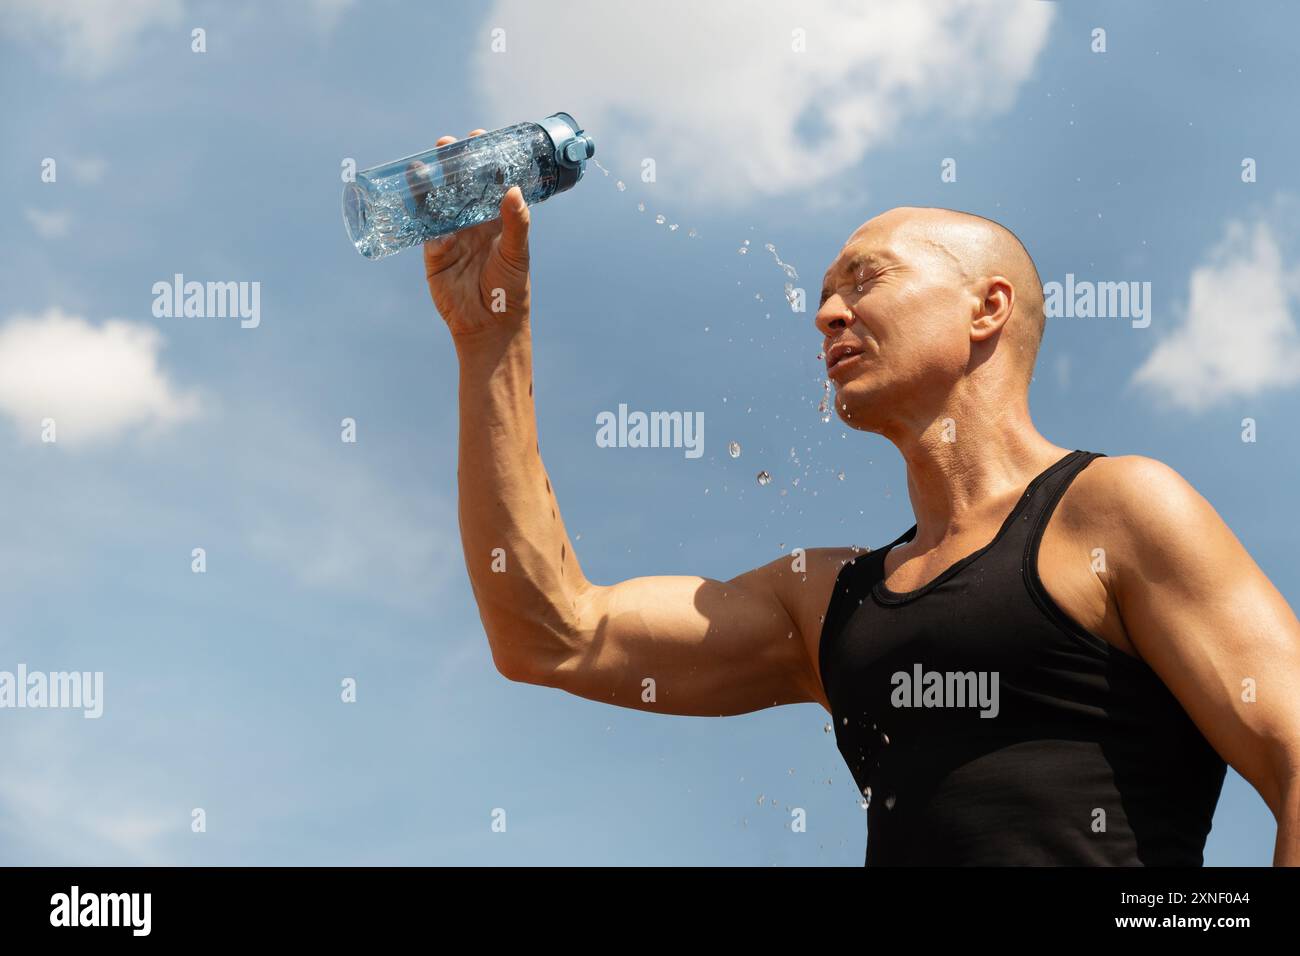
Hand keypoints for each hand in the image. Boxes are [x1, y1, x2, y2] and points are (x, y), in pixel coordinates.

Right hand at [411, 130, 530, 339]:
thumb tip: (514, 190)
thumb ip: (517, 223)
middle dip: (452, 165)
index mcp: (496, 218)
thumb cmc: (510, 288)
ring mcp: (451, 236)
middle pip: (459, 187)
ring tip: (421, 165)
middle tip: (446, 144)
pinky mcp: (434, 253)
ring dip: (428, 184)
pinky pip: (424, 229)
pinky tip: (415, 197)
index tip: (480, 138)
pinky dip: (419, 214)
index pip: (489, 182)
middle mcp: (472, 223)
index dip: (483, 160)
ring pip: (437, 203)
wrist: (489, 325)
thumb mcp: (516, 253)